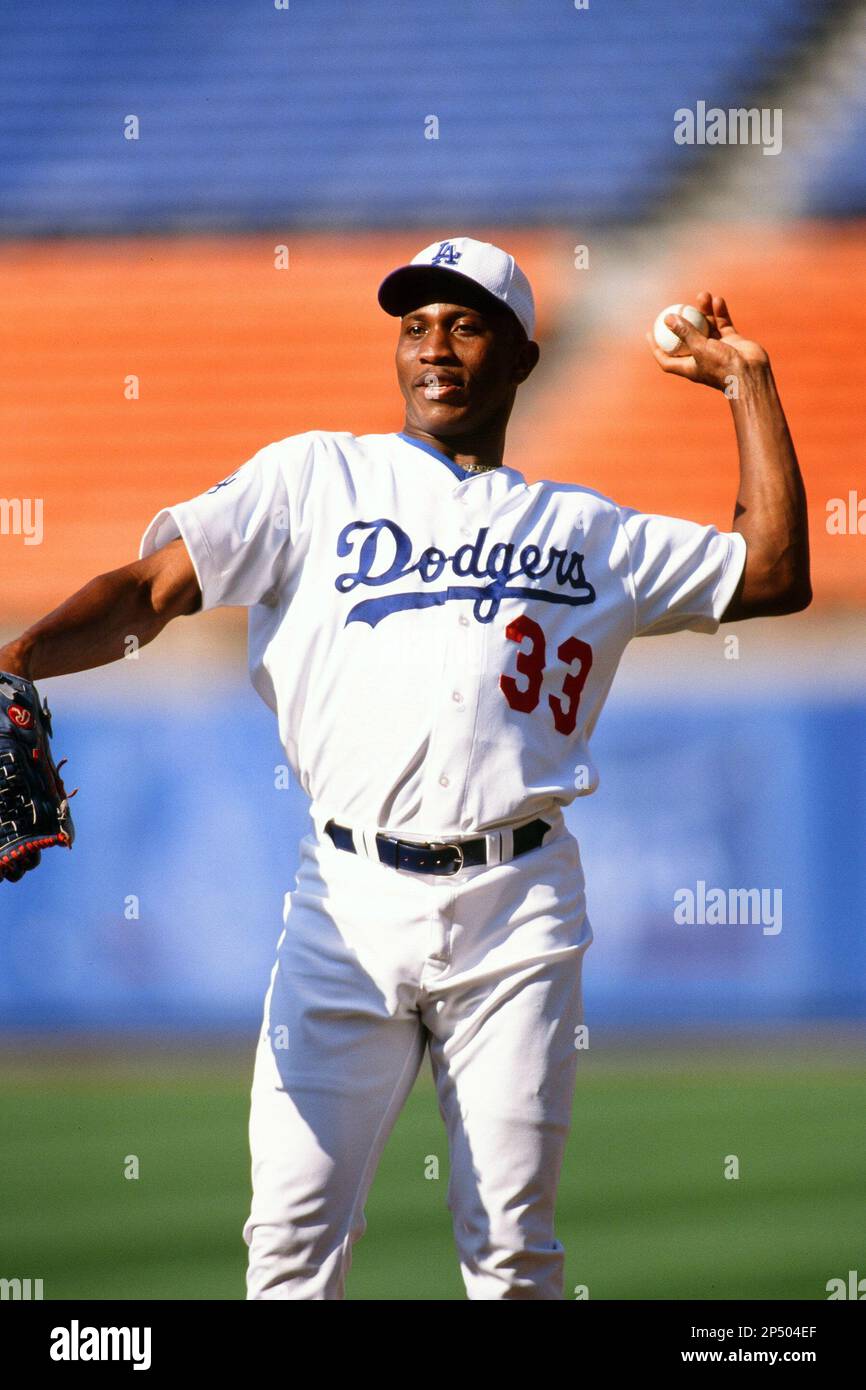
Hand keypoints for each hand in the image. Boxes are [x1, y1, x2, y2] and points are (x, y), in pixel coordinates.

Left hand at [646, 291, 769, 391]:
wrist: (751, 373)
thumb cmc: (722, 366)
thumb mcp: (699, 348)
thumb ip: (685, 332)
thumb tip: (667, 318)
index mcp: (689, 367)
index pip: (667, 358)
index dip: (656, 347)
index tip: (649, 332)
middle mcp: (702, 357)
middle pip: (687, 336)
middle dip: (684, 320)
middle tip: (678, 305)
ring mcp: (718, 348)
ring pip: (707, 326)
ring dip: (705, 311)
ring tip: (704, 295)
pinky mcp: (732, 341)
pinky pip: (723, 324)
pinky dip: (720, 313)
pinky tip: (717, 300)